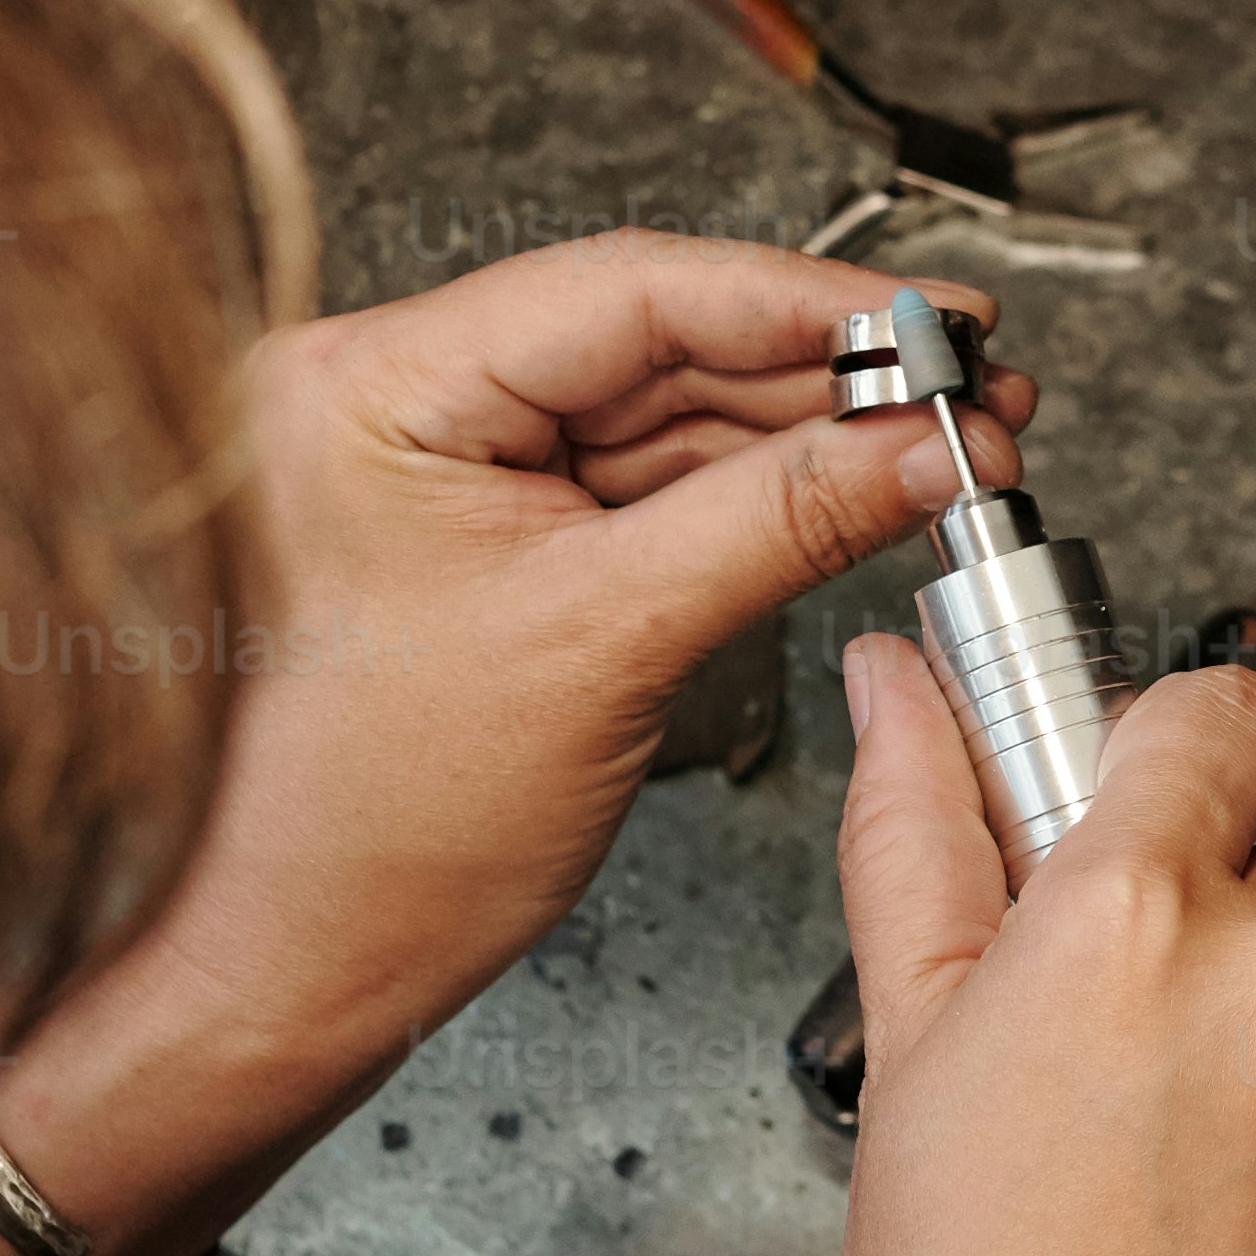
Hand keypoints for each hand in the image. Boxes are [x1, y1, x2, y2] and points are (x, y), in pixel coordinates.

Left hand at [104, 234, 1029, 1094]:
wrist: (283, 967)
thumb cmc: (362, 836)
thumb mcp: (604, 645)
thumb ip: (777, 521)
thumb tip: (917, 447)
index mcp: (368, 385)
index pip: (627, 288)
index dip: (807, 303)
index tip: (936, 325)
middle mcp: (387, 397)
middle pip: (653, 337)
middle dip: (826, 373)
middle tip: (972, 395)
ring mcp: (432, 463)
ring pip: (659, 410)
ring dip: (806, 432)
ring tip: (941, 448)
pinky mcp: (477, 531)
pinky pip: (635, 481)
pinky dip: (749, 490)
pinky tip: (849, 489)